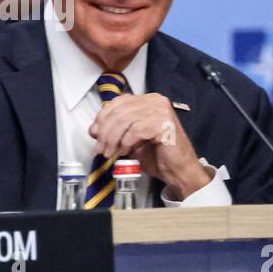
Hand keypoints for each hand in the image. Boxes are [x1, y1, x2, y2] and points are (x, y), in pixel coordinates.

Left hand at [88, 93, 212, 200]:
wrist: (179, 170)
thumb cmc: (158, 156)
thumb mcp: (130, 141)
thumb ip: (114, 132)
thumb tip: (93, 129)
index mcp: (148, 100)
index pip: (118, 102)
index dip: (102, 117)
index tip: (94, 133)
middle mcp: (155, 101)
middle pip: (119, 111)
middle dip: (105, 132)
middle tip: (99, 148)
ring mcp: (161, 111)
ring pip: (125, 121)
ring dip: (112, 139)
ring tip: (109, 153)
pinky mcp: (164, 124)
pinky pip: (136, 130)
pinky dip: (126, 142)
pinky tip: (125, 152)